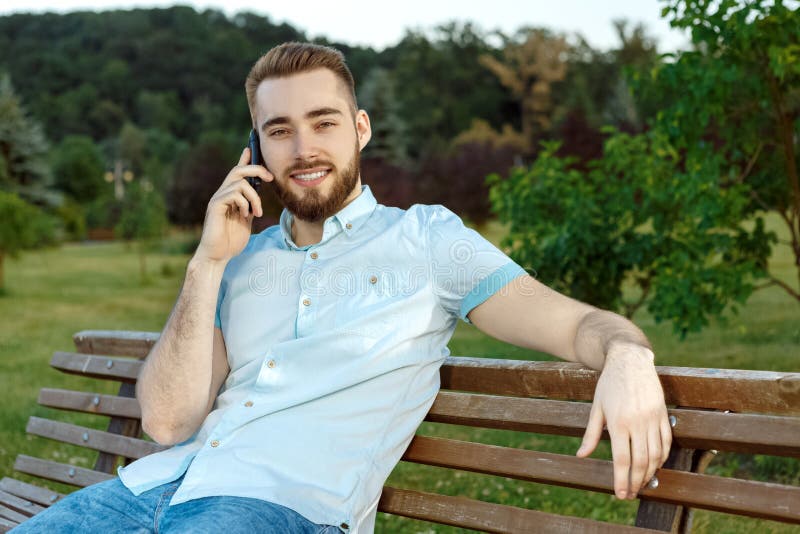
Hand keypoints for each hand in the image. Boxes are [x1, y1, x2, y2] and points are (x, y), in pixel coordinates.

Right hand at [194, 147, 272, 263]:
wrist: (217, 256)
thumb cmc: (231, 241)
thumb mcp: (246, 220)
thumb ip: (250, 206)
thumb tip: (257, 195)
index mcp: (230, 197)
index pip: (237, 173)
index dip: (244, 159)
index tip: (251, 147)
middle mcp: (222, 195)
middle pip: (238, 170)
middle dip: (256, 169)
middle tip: (270, 177)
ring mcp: (217, 199)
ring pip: (240, 183)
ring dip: (255, 197)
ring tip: (257, 213)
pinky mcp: (214, 206)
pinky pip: (233, 194)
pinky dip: (245, 203)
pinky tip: (246, 215)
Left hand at [575, 341, 671, 498]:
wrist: (630, 360)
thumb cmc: (609, 384)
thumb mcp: (596, 408)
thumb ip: (591, 434)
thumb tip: (581, 455)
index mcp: (618, 422)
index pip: (622, 459)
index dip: (621, 479)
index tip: (620, 493)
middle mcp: (638, 422)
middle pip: (641, 461)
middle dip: (636, 481)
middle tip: (631, 493)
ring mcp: (653, 418)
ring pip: (656, 454)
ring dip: (650, 472)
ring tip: (642, 483)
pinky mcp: (663, 413)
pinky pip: (666, 441)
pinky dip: (662, 457)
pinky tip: (656, 465)